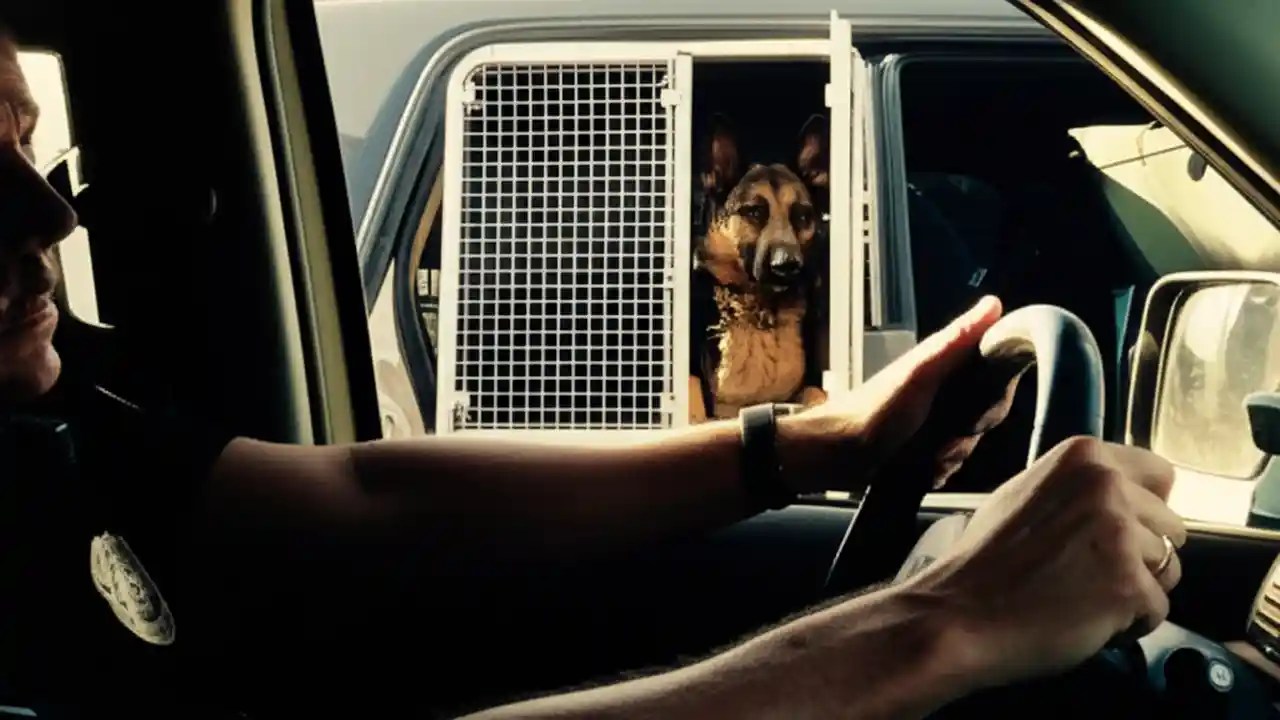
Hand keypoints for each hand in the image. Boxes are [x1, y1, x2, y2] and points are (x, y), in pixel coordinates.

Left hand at [778, 295, 1022, 493]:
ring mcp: (932, 419)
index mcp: (944, 365)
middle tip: (944, 442)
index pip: (997, 379)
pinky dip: (940, 469)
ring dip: (952, 456)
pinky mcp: (922, 447)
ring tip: (928, 458)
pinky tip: (924, 469)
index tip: (977, 417)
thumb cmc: (875, 410)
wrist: (837, 454)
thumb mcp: (919, 373)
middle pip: (985, 415)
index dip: (994, 400)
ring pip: (968, 442)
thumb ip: (955, 342)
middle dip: (969, 434)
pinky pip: (950, 462)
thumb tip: (993, 304)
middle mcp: (941, 390)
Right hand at [904, 437, 1185, 690]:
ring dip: (1135, 590)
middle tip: (1085, 572)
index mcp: (1082, 456)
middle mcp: (1106, 486)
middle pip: (1170, 526)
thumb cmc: (984, 562)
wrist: (956, 615)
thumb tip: (1127, 493)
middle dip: (1139, 555)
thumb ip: (1077, 485)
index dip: (1142, 510)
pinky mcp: (1127, 585)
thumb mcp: (1024, 493)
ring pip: (1169, 569)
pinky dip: (1128, 624)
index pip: (1160, 475)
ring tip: (1082, 595)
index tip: (1114, 533)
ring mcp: (1119, 535)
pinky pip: (1157, 610)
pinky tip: (1083, 619)